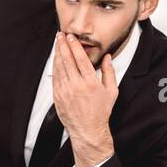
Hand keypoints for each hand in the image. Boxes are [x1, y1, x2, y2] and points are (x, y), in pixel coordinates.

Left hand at [53, 31, 117, 166]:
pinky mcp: (58, 97)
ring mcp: (65, 91)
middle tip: (60, 35)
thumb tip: (108, 57)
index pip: (80, 58)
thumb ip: (109, 72)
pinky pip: (55, 78)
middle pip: (67, 60)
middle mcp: (76, 86)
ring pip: (59, 67)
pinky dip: (54, 66)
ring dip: (57, 53)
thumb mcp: (111, 91)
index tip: (71, 37)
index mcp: (90, 83)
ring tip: (56, 43)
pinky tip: (55, 59)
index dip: (74, 45)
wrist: (88, 130)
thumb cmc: (101, 112)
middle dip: (63, 45)